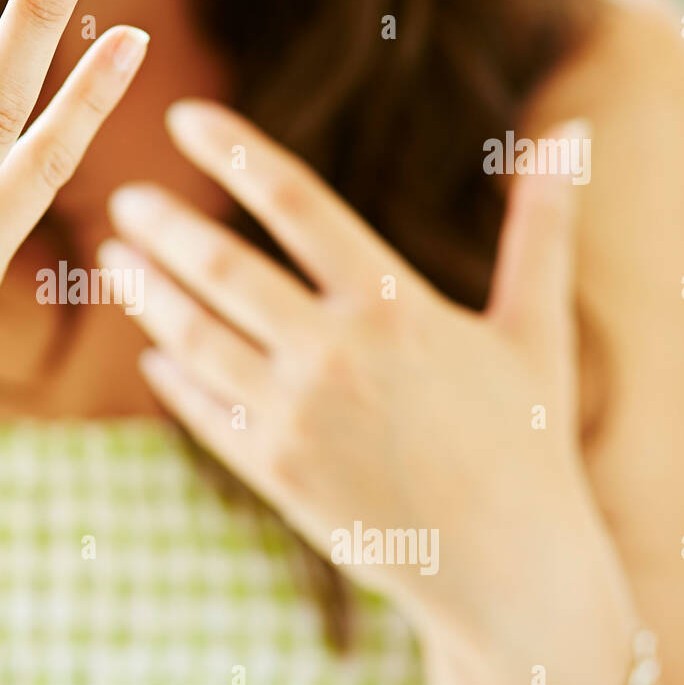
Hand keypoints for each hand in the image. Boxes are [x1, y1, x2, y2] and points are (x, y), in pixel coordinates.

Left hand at [100, 99, 640, 684]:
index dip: (232, 151)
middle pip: (221, 268)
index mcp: (394, 305)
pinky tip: (152, 350)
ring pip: (192, 336)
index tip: (183, 116)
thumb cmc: (525, 441)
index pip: (295, 201)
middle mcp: (334, 355)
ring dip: (145, 292)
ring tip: (113, 261)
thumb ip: (540, 230)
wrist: (505, 568)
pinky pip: (202, 409)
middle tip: (125, 200)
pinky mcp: (273, 471)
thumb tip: (570, 136)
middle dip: (162, 227)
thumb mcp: (536, 329)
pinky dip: (171, 376)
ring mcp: (295, 417)